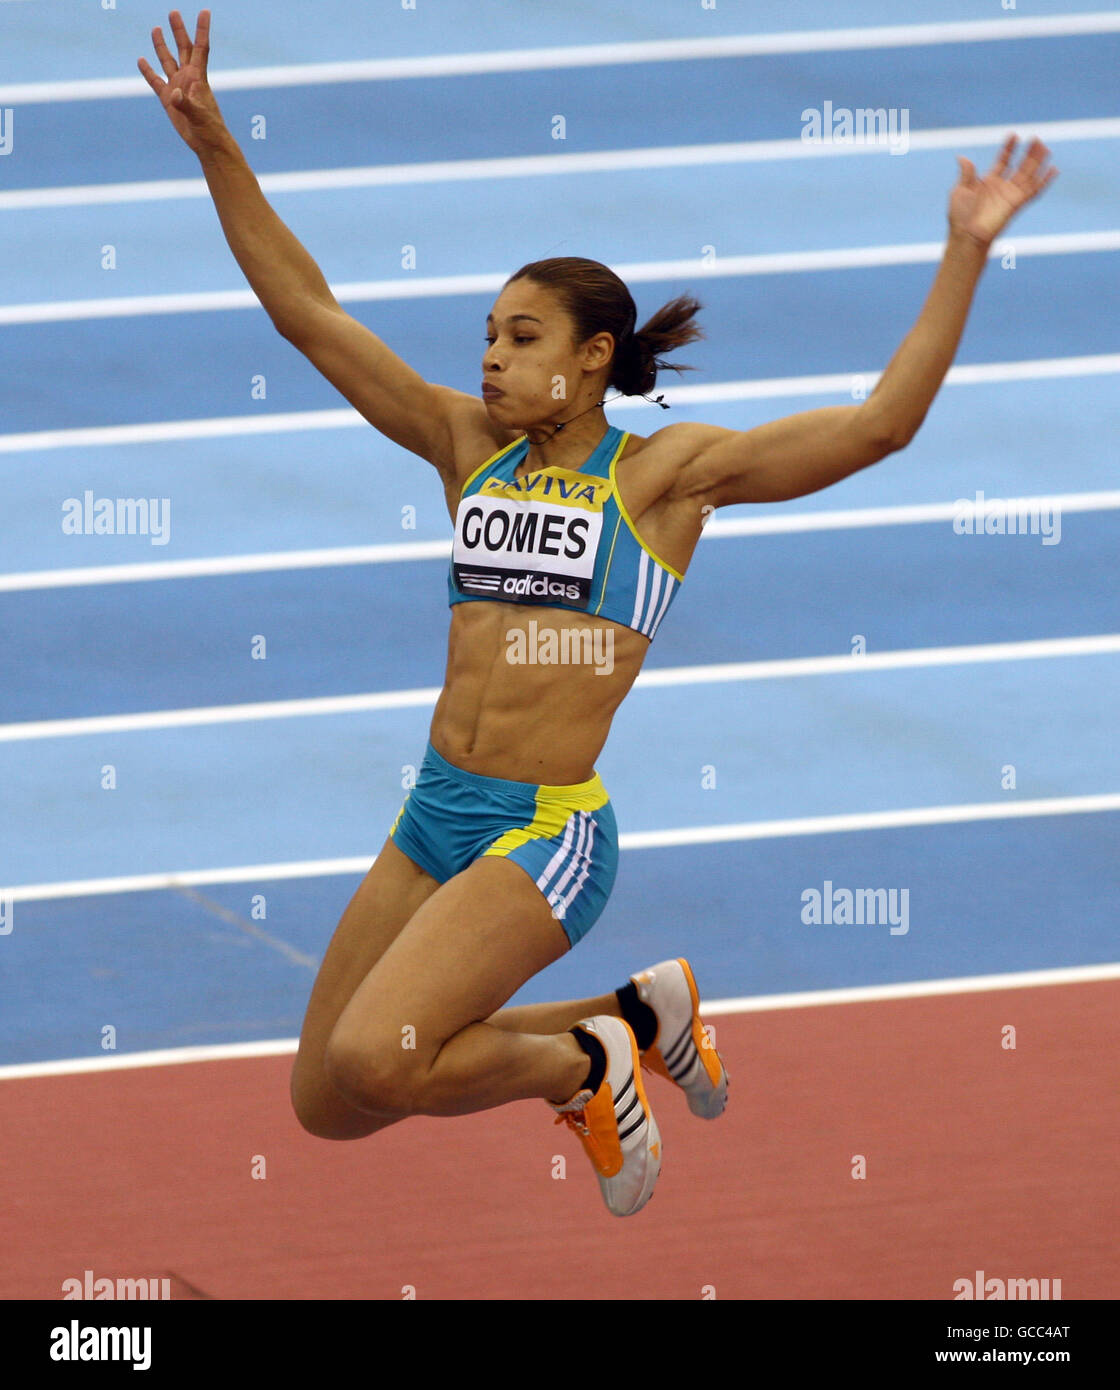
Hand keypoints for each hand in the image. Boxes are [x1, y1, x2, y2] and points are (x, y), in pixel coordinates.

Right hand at [138, 9, 222, 151]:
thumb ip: (185, 104)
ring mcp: (177, 87)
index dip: (202, 29)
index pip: (201, 48)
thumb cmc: (209, 130)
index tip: (205, 11)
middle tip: (173, 11)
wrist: (207, 145)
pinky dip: (148, 71)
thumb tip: (173, 94)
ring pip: (168, 60)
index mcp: (198, 77)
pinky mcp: (168, 100)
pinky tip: (141, 60)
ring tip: (157, 28)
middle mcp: (188, 78)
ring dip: (162, 45)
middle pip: (183, 48)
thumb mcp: (198, 116)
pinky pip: (155, 81)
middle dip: (179, 30)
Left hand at [949, 135, 1056, 248]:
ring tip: (1045, 147)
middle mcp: (1003, 187)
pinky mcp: (1017, 204)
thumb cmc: (960, 217)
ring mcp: (1011, 195)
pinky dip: (1045, 180)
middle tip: (1036, 138)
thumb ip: (966, 173)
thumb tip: (962, 157)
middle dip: (1029, 153)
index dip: (1009, 148)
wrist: (966, 235)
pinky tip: (1054, 169)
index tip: (1014, 135)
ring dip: (1038, 162)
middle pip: (1020, 166)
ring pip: (1029, 175)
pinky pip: (1034, 190)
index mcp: (989, 182)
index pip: (1003, 161)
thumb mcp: (960, 190)